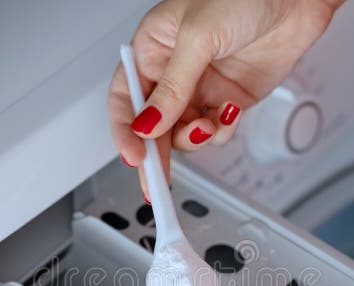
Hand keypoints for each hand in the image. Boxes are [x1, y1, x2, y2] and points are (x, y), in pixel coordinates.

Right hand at [108, 0, 343, 198]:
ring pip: (183, 134)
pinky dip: (220, 132)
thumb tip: (148, 123)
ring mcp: (201, 88)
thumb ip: (173, 86)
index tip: (134, 156)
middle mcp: (173, 71)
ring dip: (194, 139)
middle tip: (157, 180)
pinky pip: (215, 131)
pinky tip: (228, 115)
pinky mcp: (228, 100)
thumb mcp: (199, 36)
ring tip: (207, 126)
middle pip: (153, 125)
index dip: (126, 130)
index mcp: (153, 48)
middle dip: (155, 154)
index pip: (125, 97)